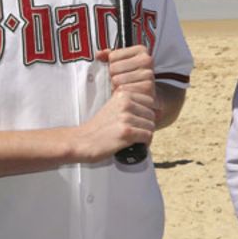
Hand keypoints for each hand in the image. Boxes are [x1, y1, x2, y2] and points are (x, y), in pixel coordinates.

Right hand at [72, 46, 158, 161]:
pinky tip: (136, 144)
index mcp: (123, 94)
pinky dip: (145, 143)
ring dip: (145, 134)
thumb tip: (156, 110)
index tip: (139, 121)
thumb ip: (130, 104)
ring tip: (135, 138)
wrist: (81, 141)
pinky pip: (147, 136)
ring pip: (151, 126)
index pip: (150, 101)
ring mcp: (126, 117)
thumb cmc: (98, 127)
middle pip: (151, 114)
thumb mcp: (113, 106)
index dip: (146, 113)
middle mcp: (126, 103)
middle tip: (136, 132)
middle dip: (146, 125)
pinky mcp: (127, 132)